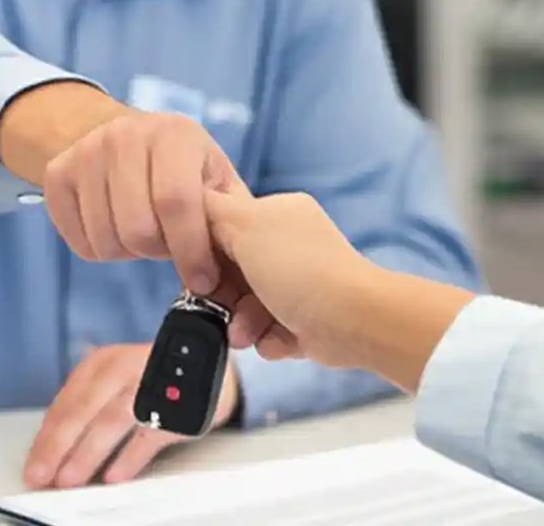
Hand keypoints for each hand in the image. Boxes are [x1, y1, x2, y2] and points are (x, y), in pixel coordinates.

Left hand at [23, 344, 238, 489]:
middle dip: (58, 446)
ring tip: (70, 479)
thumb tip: (52, 453)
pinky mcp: (176, 406)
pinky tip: (114, 476)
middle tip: (41, 475)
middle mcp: (121, 368)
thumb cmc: (151, 380)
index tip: (33, 466)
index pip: (65, 404)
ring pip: (112, 419)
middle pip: (82, 410)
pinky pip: (148, 433)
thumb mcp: (114, 383)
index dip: (46, 438)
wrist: (208, 363)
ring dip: (88, 452)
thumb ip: (86, 412)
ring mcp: (150, 384)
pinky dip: (130, 456)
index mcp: (100, 364)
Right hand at [42, 110, 242, 292]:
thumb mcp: (216, 184)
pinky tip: (116, 228)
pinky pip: (78, 241)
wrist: (126, 137)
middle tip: (168, 244)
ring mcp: (85, 152)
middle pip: (137, 228)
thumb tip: (238, 285)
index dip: (190, 250)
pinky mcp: (56, 174)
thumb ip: (230, 225)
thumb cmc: (183, 170)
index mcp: (174, 134)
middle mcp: (124, 134)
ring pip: (105, 239)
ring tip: (145, 232)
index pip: (176, 202)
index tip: (202, 279)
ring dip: (129, 252)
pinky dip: (100, 250)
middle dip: (158, 252)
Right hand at [200, 188, 377, 367]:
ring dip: (242, 323)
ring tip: (248, 333)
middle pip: (233, 271)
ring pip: (248, 305)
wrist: (353, 320)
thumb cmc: (300, 269)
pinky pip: (269, 330)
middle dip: (225, 296)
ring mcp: (300, 283)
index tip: (201, 271)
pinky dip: (268, 338)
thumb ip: (210, 211)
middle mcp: (289, 245)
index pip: (224, 227)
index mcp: (277, 214)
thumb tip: (191, 204)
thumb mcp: (244, 225)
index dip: (207, 252)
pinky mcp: (307, 319)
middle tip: (222, 307)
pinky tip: (278, 337)